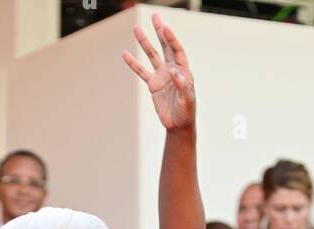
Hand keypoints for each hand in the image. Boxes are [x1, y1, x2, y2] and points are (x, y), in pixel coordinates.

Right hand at [124, 13, 194, 130]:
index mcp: (183, 71)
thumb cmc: (186, 112)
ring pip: (152, 55)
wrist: (178, 125)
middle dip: (160, 32)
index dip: (171, 39)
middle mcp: (172, 70)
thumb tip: (174, 72)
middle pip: (165, 47)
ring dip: (145, 42)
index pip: (177, 51)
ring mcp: (161, 76)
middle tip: (155, 17)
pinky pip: (141, 71)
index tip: (165, 28)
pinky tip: (125, 54)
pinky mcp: (153, 84)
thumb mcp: (187, 100)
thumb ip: (182, 85)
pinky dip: (133, 63)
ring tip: (136, 29)